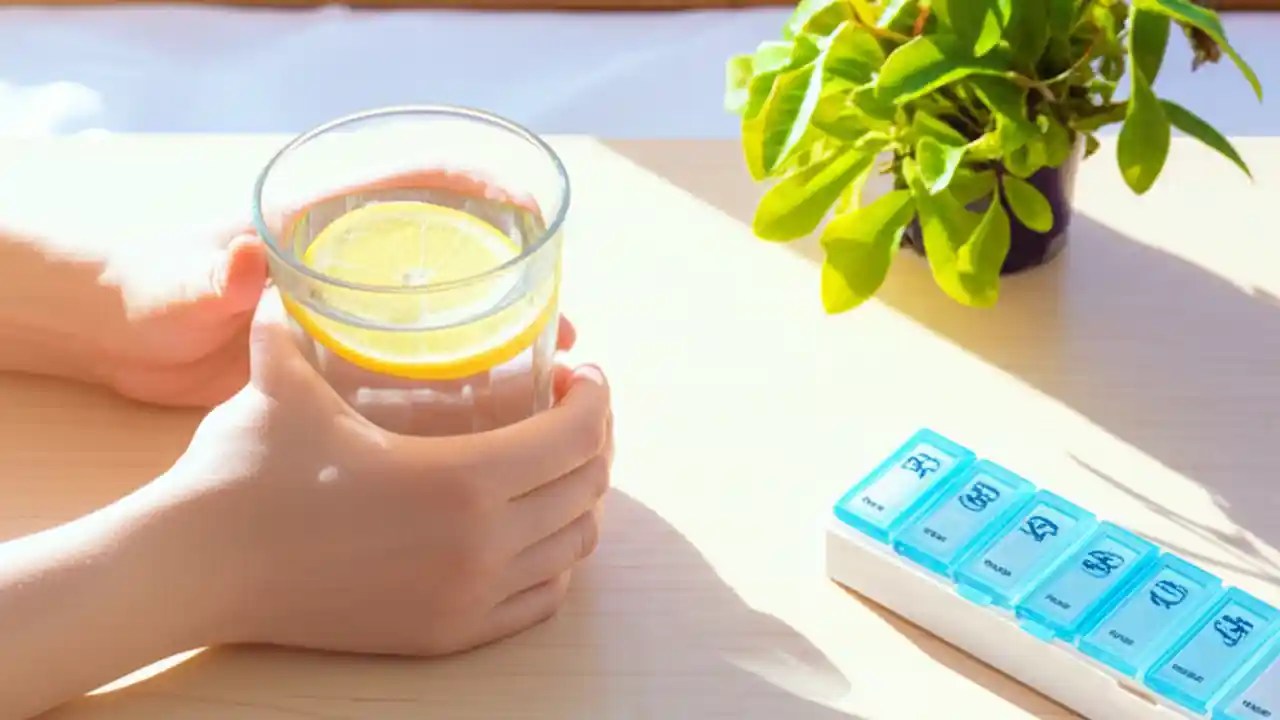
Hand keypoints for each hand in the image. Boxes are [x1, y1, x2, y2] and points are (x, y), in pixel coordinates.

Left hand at [100, 227, 577, 408]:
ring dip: (503, 343)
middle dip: (518, 288)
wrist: (119, 337)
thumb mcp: (181, 286)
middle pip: (459, 258)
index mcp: (323, 222)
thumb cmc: (149, 291)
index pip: (420, 186)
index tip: (534, 219)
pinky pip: (423, 362)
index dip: (483, 191)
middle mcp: (353, 261)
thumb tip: (245, 262)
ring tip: (547, 386)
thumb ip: (212, 276)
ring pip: (451, 316)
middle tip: (562, 335)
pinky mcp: (347, 354)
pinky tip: (492, 421)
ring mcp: (355, 309)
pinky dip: (463, 384)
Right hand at [146, 287, 611, 654]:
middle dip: (594, 439)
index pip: (578, 435)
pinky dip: (553, 557)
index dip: (594, 397)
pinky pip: (541, 598)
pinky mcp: (448, 636)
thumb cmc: (239, 474)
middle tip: (567, 409)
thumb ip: (296, 317)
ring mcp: (469, 599)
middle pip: (588, 487)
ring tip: (550, 462)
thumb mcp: (280, 382)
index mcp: (462, 481)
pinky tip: (529, 526)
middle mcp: (481, 546)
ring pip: (573, 545)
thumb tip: (285, 270)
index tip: (579, 373)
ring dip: (578, 497)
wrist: (194, 571)